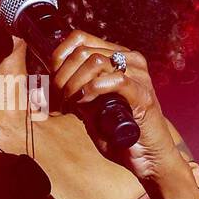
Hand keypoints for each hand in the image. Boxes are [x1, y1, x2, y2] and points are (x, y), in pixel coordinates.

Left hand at [49, 30, 181, 179]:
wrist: (148, 159)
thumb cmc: (120, 135)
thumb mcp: (90, 109)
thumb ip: (76, 93)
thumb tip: (51, 84)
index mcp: (117, 58)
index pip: (79, 39)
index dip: (58, 58)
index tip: (53, 84)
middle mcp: (130, 60)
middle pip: (83, 50)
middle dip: (62, 76)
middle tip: (60, 100)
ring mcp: (139, 75)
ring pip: (96, 60)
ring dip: (75, 83)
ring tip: (72, 104)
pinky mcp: (143, 94)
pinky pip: (114, 79)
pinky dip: (92, 90)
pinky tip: (85, 103)